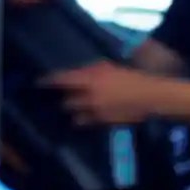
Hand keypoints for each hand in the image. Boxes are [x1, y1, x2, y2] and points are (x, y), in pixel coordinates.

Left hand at [42, 62, 161, 125]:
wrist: (150, 97)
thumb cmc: (133, 78)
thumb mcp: (111, 67)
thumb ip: (93, 70)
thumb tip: (79, 72)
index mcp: (91, 79)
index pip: (62, 79)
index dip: (48, 81)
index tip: (38, 82)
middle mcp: (89, 96)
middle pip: (67, 100)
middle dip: (66, 98)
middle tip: (65, 95)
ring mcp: (95, 111)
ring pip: (74, 113)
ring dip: (74, 109)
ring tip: (77, 107)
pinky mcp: (102, 122)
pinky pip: (85, 122)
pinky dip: (83, 119)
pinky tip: (86, 116)